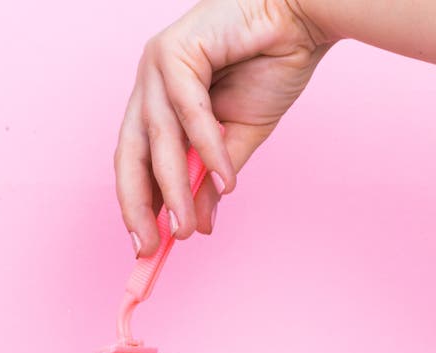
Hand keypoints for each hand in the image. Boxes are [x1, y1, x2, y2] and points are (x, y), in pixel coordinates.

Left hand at [115, 0, 328, 255]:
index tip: (145, 246)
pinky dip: (208, 149)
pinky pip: (188, 112)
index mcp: (158, 104)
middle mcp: (149, 85)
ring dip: (175, 189)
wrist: (305, 18)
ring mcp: (157, 65)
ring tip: (186, 228)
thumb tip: (197, 225)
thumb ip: (211, 181)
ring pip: (158, 140)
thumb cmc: (271, 66)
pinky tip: (226, 180)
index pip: (136, 163)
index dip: (139, 205)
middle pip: (130, 155)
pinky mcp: (176, 50)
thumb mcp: (237, 141)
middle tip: (150, 247)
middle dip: (139, 206)